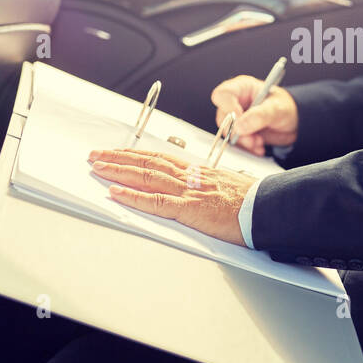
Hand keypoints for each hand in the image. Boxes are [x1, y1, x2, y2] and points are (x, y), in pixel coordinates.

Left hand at [87, 148, 254, 246]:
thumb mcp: (225, 185)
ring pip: (147, 177)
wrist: (267, 208)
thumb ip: (205, 184)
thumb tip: (192, 185)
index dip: (134, 154)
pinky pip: (156, 202)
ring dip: (118, 171)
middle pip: (148, 163)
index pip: (159, 158)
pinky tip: (116, 192)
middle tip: (95, 156)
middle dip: (118, 158)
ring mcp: (188, 192)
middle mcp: (189, 177)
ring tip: (97, 167)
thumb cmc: (251, 201)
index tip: (116, 152)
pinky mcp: (190, 210)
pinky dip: (133, 196)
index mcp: (197, 171)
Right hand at [209, 75, 298, 155]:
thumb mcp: (277, 109)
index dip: (227, 108)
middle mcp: (236, 102)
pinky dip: (247, 148)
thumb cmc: (287, 107)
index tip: (239, 121)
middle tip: (253, 138)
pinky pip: (236, 143)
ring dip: (243, 141)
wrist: (294, 123)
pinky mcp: (240, 132)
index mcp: (242, 88)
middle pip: (223, 117)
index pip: (222, 94)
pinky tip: (259, 147)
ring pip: (228, 133)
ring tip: (259, 142)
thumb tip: (240, 126)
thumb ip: (260, 116)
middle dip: (237, 131)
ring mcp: (237, 118)